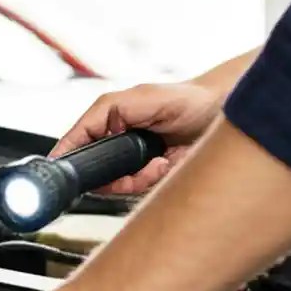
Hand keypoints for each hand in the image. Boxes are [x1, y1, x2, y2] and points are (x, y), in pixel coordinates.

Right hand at [49, 82, 222, 193]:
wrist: (224, 115)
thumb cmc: (187, 99)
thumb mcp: (141, 98)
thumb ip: (107, 112)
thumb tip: (81, 134)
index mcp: (108, 120)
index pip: (76, 143)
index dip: (70, 158)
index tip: (67, 172)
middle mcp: (117, 142)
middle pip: (96, 174)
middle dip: (115, 178)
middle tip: (133, 173)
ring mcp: (134, 161)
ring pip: (117, 187)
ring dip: (138, 180)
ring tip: (159, 162)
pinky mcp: (152, 177)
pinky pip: (140, 192)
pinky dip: (152, 182)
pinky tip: (166, 165)